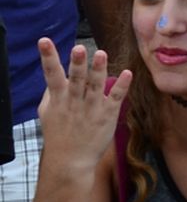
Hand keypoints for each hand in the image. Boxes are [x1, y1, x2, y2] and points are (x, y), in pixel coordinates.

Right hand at [35, 41, 131, 171]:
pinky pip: (116, 98)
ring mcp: (92, 108)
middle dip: (77, 64)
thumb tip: (53, 77)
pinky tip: (127, 73)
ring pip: (95, 86)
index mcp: (58, 99)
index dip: (47, 57)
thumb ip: (51, 94)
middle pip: (75, 80)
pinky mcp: (108, 115)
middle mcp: (74, 102)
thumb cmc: (58, 135)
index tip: (44, 41)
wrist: (70, 160)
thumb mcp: (47, 113)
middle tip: (78, 48)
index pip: (51, 74)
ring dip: (98, 70)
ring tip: (101, 54)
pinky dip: (121, 86)